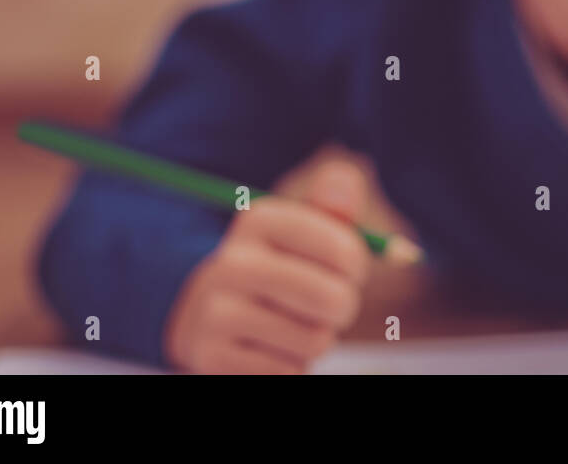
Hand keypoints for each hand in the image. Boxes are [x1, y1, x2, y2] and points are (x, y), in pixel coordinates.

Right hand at [163, 160, 373, 372]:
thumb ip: (336, 198)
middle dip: (344, 309)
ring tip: (294, 325)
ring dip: (318, 340)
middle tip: (330, 305)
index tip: (345, 269)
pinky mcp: (211, 357)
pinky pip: (290, 372)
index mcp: (259, 220)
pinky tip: (272, 350)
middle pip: (332, 300)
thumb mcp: (306, 225)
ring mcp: (216, 313)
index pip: (344, 251)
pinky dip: (293, 366)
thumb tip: (344, 196)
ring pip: (315, 341)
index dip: (357, 268)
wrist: (210, 315)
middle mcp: (232, 262)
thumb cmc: (282, 266)